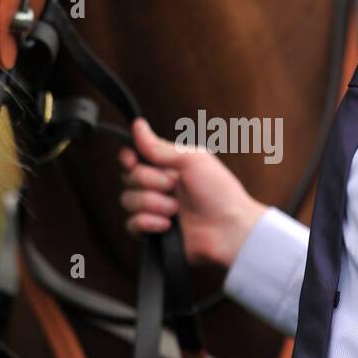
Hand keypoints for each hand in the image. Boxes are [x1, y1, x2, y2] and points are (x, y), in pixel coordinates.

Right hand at [118, 117, 266, 268]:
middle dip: (149, 180)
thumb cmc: (219, 191)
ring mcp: (155, 211)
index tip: (132, 160)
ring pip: (128, 201)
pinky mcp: (153, 233)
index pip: (133, 158)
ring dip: (152, 203)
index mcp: (167, 167)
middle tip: (173, 186)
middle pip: (128, 178)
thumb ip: (159, 147)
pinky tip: (167, 225)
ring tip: (176, 209)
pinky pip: (132, 225)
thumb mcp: (191, 159)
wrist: (229, 229)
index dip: (128, 159)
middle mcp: (158, 187)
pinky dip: (148, 223)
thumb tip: (137, 124)